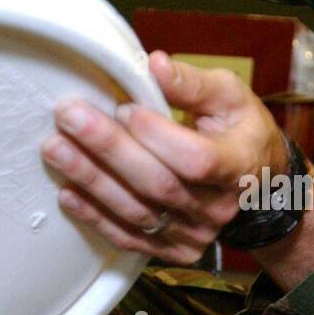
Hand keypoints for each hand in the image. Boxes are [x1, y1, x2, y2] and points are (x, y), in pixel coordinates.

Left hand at [41, 51, 290, 264]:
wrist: (257, 184)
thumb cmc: (239, 131)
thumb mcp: (231, 97)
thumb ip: (193, 84)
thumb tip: (154, 65)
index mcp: (238, 166)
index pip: (196, 159)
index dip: (157, 136)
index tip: (123, 105)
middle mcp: (218, 207)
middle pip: (159, 184)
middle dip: (110, 150)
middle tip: (69, 117)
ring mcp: (196, 234)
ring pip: (138, 212)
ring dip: (92, 181)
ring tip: (55, 149)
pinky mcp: (175, 250)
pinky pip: (131, 239)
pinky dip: (96, 217)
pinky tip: (68, 192)